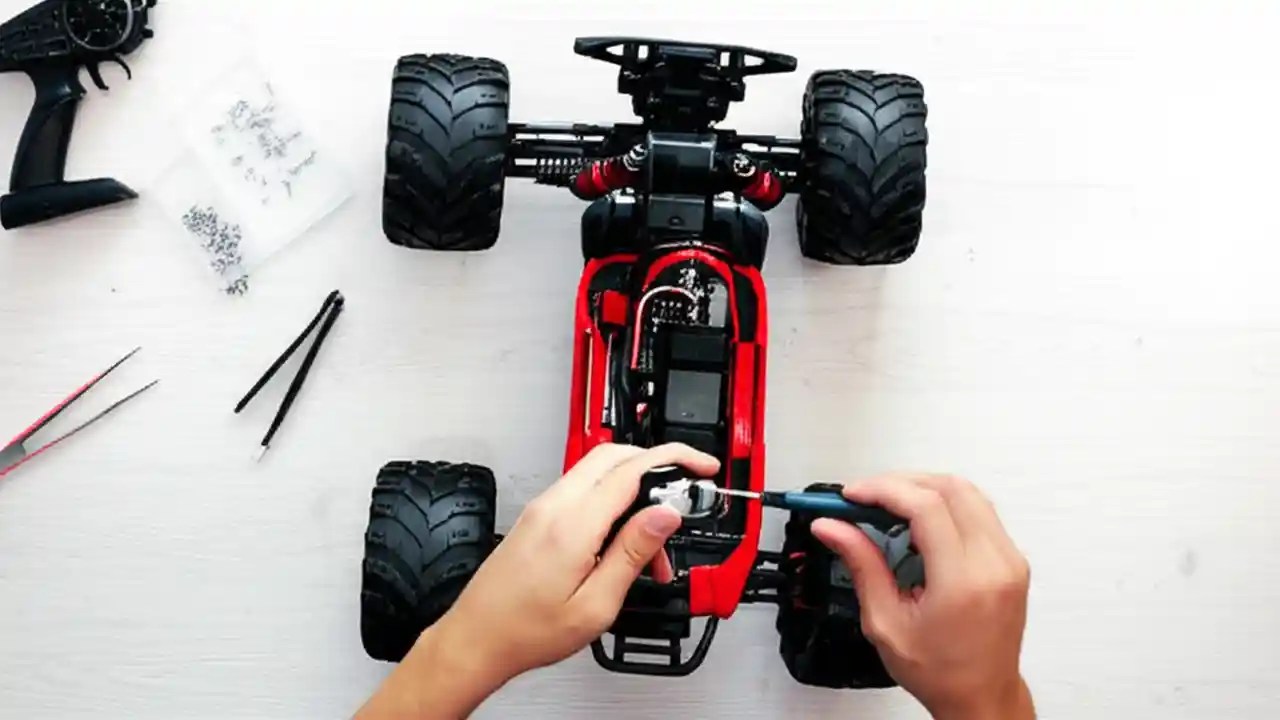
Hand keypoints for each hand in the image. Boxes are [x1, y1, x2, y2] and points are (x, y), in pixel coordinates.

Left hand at [357, 443, 717, 719]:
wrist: (477, 640)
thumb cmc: (527, 631)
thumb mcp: (596, 604)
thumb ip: (633, 553)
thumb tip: (665, 515)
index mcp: (573, 524)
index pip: (633, 469)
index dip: (674, 460)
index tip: (702, 467)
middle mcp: (554, 506)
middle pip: (614, 455)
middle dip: (657, 464)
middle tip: (685, 491)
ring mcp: (542, 508)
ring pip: (599, 473)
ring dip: (634, 493)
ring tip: (654, 550)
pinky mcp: (537, 517)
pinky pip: (583, 493)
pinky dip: (612, 505)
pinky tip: (623, 547)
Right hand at [811, 475, 1033, 719]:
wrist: (981, 697)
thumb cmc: (940, 671)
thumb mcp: (886, 622)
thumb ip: (861, 565)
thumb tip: (832, 528)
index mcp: (963, 583)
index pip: (927, 507)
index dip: (884, 490)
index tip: (854, 495)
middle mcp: (994, 565)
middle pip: (950, 488)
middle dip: (901, 482)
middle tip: (867, 497)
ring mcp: (1009, 560)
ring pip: (968, 493)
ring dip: (924, 489)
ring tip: (888, 507)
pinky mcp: (1011, 559)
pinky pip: (979, 511)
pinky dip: (945, 504)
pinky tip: (918, 523)